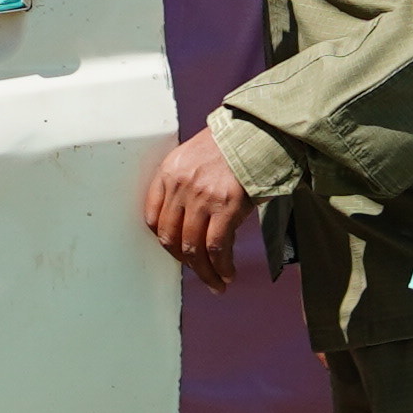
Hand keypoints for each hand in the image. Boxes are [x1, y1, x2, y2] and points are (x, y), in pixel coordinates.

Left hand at [137, 126, 252, 288]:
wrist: (259, 130)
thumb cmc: (231, 145)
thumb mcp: (194, 157)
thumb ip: (184, 185)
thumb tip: (189, 223)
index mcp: (169, 170)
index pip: (152, 218)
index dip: (164, 242)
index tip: (177, 252)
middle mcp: (181, 185)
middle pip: (170, 238)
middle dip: (184, 263)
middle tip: (198, 272)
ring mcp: (202, 196)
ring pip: (192, 248)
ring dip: (204, 272)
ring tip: (215, 282)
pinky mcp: (226, 206)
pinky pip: (217, 247)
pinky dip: (220, 266)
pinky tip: (226, 274)